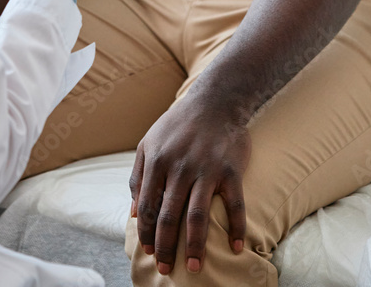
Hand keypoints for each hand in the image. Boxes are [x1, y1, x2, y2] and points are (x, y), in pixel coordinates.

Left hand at [129, 93, 250, 275]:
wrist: (216, 100)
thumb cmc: (178, 124)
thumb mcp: (150, 142)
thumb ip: (139, 176)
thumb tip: (134, 213)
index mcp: (157, 160)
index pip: (148, 206)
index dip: (146, 233)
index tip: (148, 252)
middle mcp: (180, 167)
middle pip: (168, 216)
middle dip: (165, 247)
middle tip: (165, 269)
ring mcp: (206, 169)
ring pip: (197, 216)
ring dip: (194, 246)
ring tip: (193, 267)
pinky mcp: (230, 170)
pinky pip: (235, 205)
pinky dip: (236, 228)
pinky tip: (235, 248)